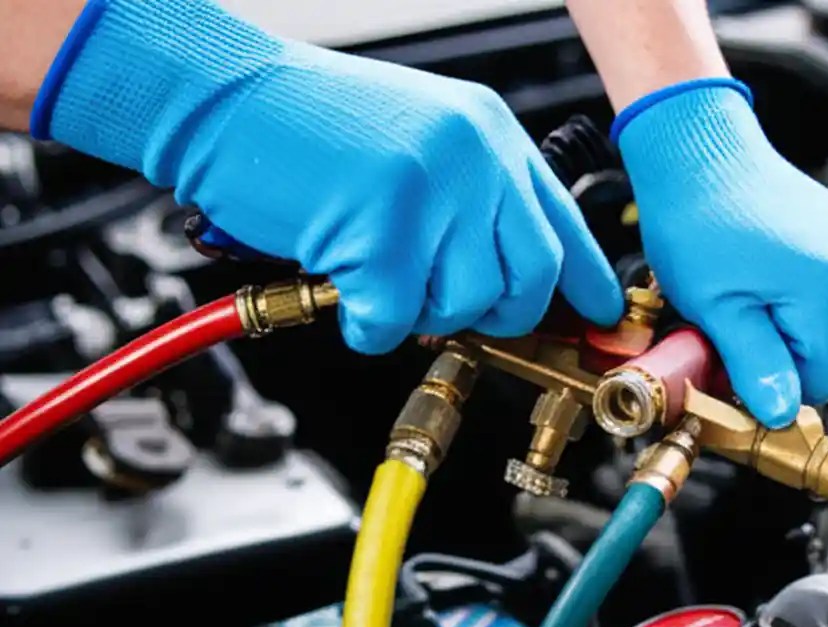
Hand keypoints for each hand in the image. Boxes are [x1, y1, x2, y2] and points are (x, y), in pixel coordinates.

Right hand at [32, 0, 621, 352]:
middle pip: (530, 278)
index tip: (603, 320)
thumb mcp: (417, 142)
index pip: (564, 224)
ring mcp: (433, 189)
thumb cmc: (305, 126)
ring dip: (417, 314)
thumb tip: (501, 279)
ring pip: (464, 305)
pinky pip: (395, 319)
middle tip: (445, 308)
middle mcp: (476, 156)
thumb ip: (470, 201)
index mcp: (490, 134)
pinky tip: (343, 289)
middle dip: (494, 314)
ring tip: (374, 277)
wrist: (219, 97)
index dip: (588, 283)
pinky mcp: (383, 226)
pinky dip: (366, 323)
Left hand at [616, 81, 827, 427]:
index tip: (734, 368)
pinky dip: (791, 298)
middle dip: (776, 352)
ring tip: (740, 290)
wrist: (698, 152)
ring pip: (825, 327)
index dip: (774, 385)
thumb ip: (754, 365)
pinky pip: (826, 295)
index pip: (821, 382)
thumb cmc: (696, 218)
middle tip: (728, 323)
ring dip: (782, 324)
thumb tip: (781, 414)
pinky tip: (759, 272)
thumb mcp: (715, 308)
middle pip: (826, 354)